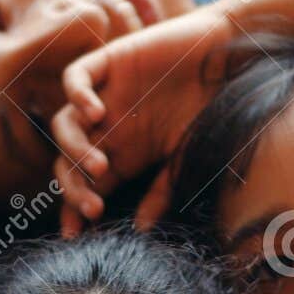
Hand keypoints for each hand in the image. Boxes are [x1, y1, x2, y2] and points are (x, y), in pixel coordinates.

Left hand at [51, 6, 234, 233]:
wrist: (229, 59)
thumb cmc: (210, 109)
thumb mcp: (185, 157)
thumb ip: (161, 190)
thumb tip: (141, 229)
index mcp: (121, 152)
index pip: (84, 183)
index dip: (73, 209)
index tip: (75, 235)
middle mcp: (106, 127)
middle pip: (67, 160)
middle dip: (73, 188)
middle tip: (93, 207)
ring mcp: (104, 94)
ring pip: (64, 124)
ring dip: (75, 149)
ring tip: (100, 165)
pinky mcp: (109, 61)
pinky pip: (75, 76)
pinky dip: (77, 95)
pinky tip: (96, 113)